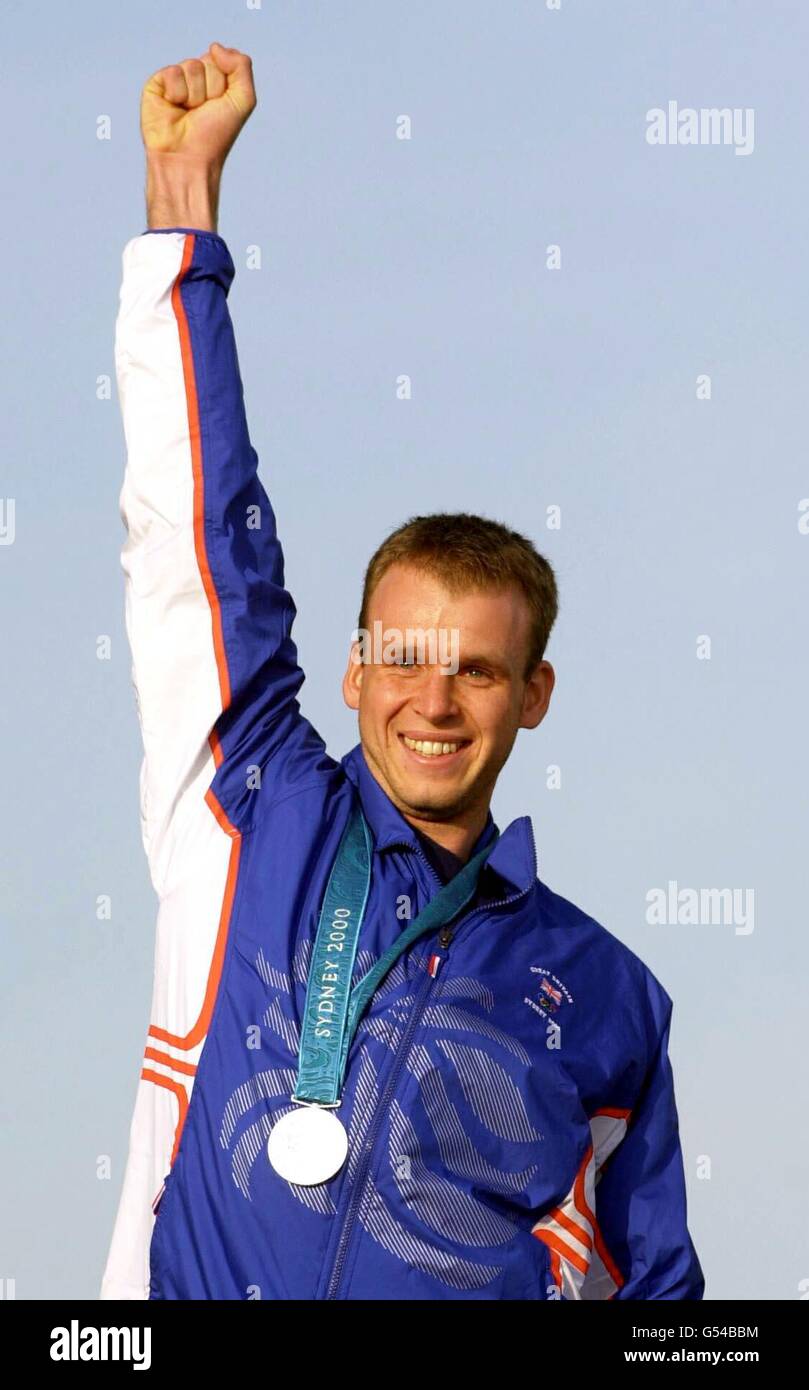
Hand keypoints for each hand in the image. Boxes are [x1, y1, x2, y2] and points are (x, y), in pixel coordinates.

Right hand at [142, 43, 256, 231]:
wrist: (188, 159)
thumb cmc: (215, 136)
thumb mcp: (242, 100)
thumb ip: (242, 66)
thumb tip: (215, 47)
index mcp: (215, 82)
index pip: (222, 60)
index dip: (224, 85)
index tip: (219, 107)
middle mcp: (195, 80)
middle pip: (208, 61)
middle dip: (211, 89)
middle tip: (203, 112)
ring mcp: (175, 82)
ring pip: (190, 66)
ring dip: (194, 95)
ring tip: (188, 113)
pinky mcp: (156, 85)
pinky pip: (172, 72)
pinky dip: (177, 92)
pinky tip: (173, 108)